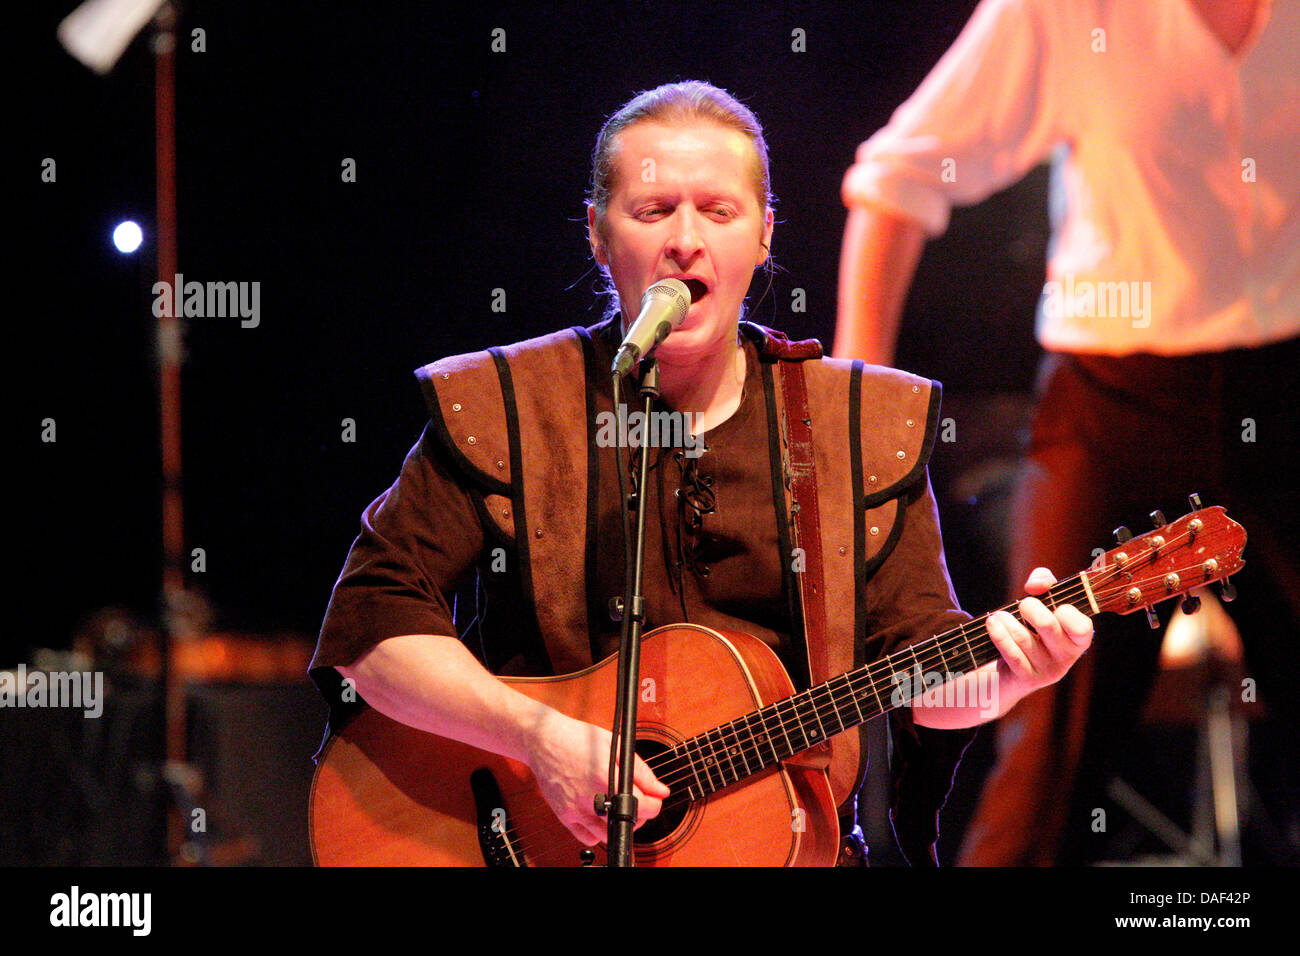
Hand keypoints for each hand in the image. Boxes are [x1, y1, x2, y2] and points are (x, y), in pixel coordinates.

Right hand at [526, 711, 669, 845]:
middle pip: (629, 823)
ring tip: (618, 807)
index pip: (643, 805)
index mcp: (605, 777)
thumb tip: (661, 790)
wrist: (545, 740)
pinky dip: (597, 831)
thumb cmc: (578, 739)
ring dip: (620, 824)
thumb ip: (642, 771)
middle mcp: (590, 797)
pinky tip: (599, 814)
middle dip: (640, 814)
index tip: (655, 799)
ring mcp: (576, 809)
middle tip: (637, 800)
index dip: (655, 804)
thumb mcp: (615, 746)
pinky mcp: (564, 816)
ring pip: (608, 835)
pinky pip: (587, 837)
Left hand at [985, 567, 1092, 691]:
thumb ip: (1045, 582)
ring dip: (1006, 620)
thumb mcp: (1044, 603)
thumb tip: (1035, 585)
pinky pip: (1011, 653)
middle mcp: (1067, 657)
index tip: (1055, 605)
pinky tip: (992, 624)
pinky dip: (998, 634)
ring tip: (998, 616)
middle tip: (1023, 605)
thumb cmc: (1033, 627)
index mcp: (1078, 639)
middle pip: (1047, 624)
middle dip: (1029, 607)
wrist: (1012, 669)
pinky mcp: (1028, 678)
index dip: (1066, 611)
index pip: (1081, 626)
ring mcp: (1048, 670)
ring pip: (1023, 637)